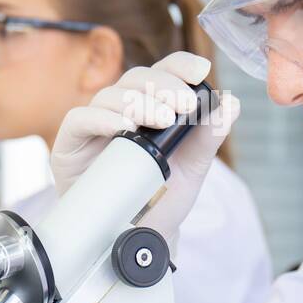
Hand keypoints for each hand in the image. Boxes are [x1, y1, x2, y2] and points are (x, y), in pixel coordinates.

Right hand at [50, 52, 239, 241]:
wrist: (140, 236)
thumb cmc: (162, 197)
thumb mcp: (193, 167)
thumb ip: (209, 136)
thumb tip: (232, 104)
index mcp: (151, 105)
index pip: (162, 73)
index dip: (180, 65)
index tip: (200, 71)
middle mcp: (121, 109)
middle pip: (136, 78)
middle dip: (163, 86)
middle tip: (184, 105)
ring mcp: (94, 125)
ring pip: (110, 95)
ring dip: (138, 103)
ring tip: (162, 121)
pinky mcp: (70, 144)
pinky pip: (80, 119)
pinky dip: (102, 119)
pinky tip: (123, 128)